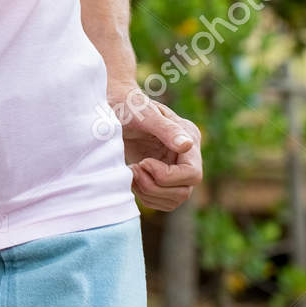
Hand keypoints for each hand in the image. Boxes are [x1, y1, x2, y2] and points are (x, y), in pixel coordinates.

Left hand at [115, 87, 202, 210]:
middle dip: (155, 186)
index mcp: (189, 137)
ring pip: (174, 200)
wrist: (113, 107)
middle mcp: (186, 155)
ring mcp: (175, 168)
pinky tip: (131, 178)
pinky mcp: (162, 178)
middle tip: (133, 169)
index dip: (167, 176)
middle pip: (184, 191)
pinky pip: (162, 201)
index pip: (192, 174)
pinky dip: (145, 196)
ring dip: (149, 192)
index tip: (143, 162)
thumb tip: (187, 145)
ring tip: (131, 172)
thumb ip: (166, 129)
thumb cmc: (128, 105)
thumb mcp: (144, 113)